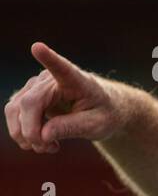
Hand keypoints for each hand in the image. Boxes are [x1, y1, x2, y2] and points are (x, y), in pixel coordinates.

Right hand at [5, 43, 122, 152]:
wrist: (103, 110)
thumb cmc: (105, 114)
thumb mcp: (97, 125)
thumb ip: (72, 127)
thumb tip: (42, 135)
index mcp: (77, 80)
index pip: (61, 68)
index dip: (49, 58)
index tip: (37, 47)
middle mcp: (51, 78)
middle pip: (28, 104)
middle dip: (31, 132)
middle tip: (48, 149)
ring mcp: (36, 85)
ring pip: (15, 109)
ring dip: (24, 134)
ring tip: (47, 147)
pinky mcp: (28, 96)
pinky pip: (14, 114)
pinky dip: (23, 133)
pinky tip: (42, 141)